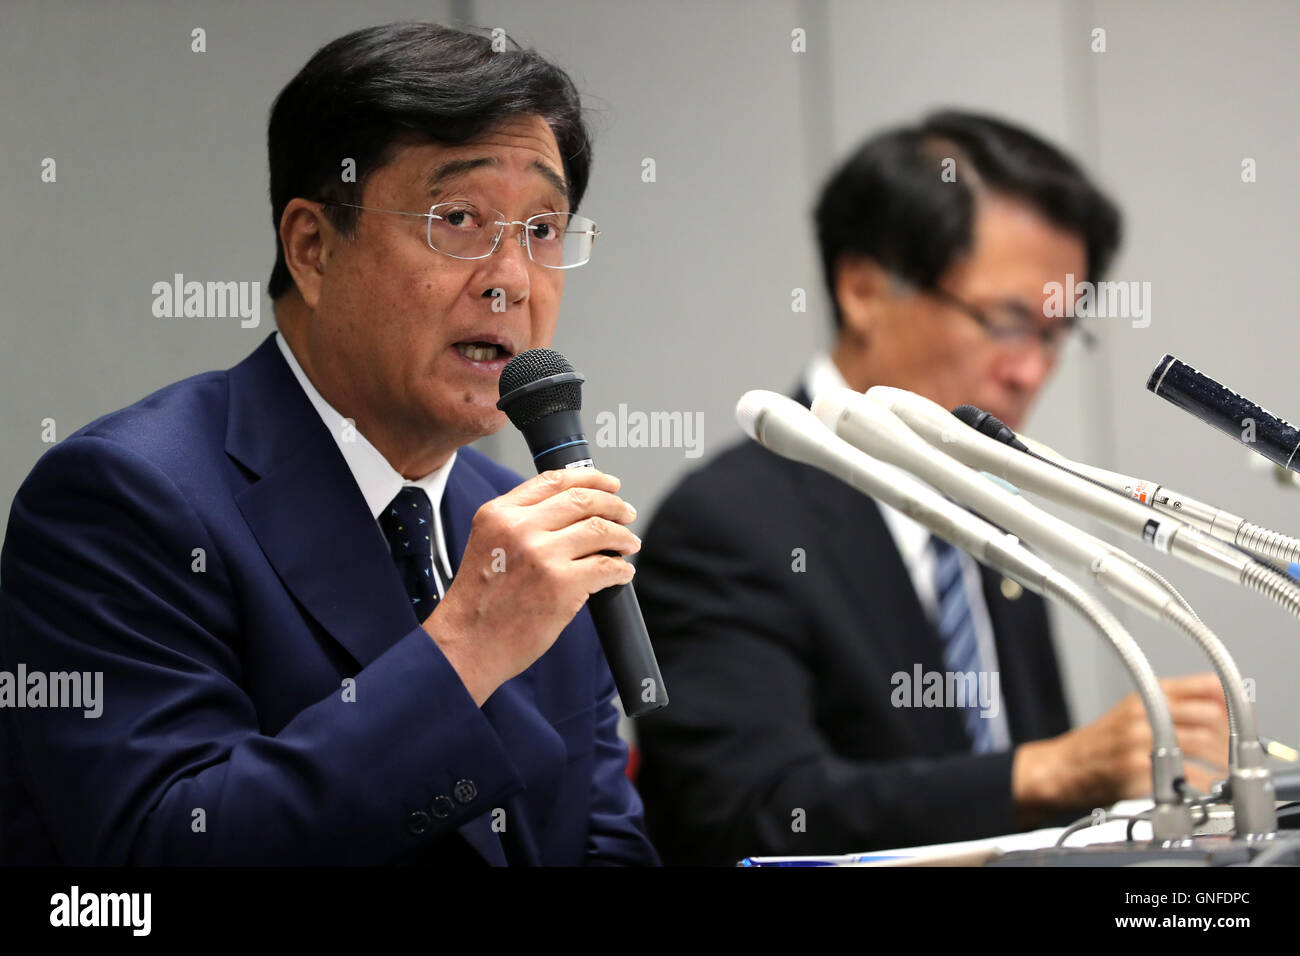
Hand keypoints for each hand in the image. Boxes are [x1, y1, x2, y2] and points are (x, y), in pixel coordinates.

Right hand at [422, 468, 639, 705]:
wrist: (467, 644)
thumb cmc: (479, 602)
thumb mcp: (488, 544)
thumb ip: (520, 524)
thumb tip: (572, 513)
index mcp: (499, 514)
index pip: (554, 480)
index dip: (590, 478)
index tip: (609, 484)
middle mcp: (519, 528)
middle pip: (583, 500)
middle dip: (614, 505)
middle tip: (627, 514)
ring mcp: (542, 556)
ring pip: (600, 529)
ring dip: (623, 536)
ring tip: (630, 544)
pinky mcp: (562, 586)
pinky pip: (606, 567)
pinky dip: (621, 570)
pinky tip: (622, 574)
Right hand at [1012, 673, 1228, 825]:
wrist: (1063, 768)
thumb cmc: (1098, 744)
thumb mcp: (1131, 711)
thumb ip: (1169, 704)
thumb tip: (1217, 706)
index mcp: (1144, 693)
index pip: (1203, 687)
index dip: (1229, 702)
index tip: (1240, 717)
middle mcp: (1143, 712)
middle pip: (1208, 716)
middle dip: (1229, 738)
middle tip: (1233, 752)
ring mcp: (1140, 740)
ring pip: (1200, 745)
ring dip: (1220, 763)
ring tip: (1223, 772)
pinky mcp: (1138, 769)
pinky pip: (1184, 776)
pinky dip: (1201, 785)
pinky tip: (1202, 789)